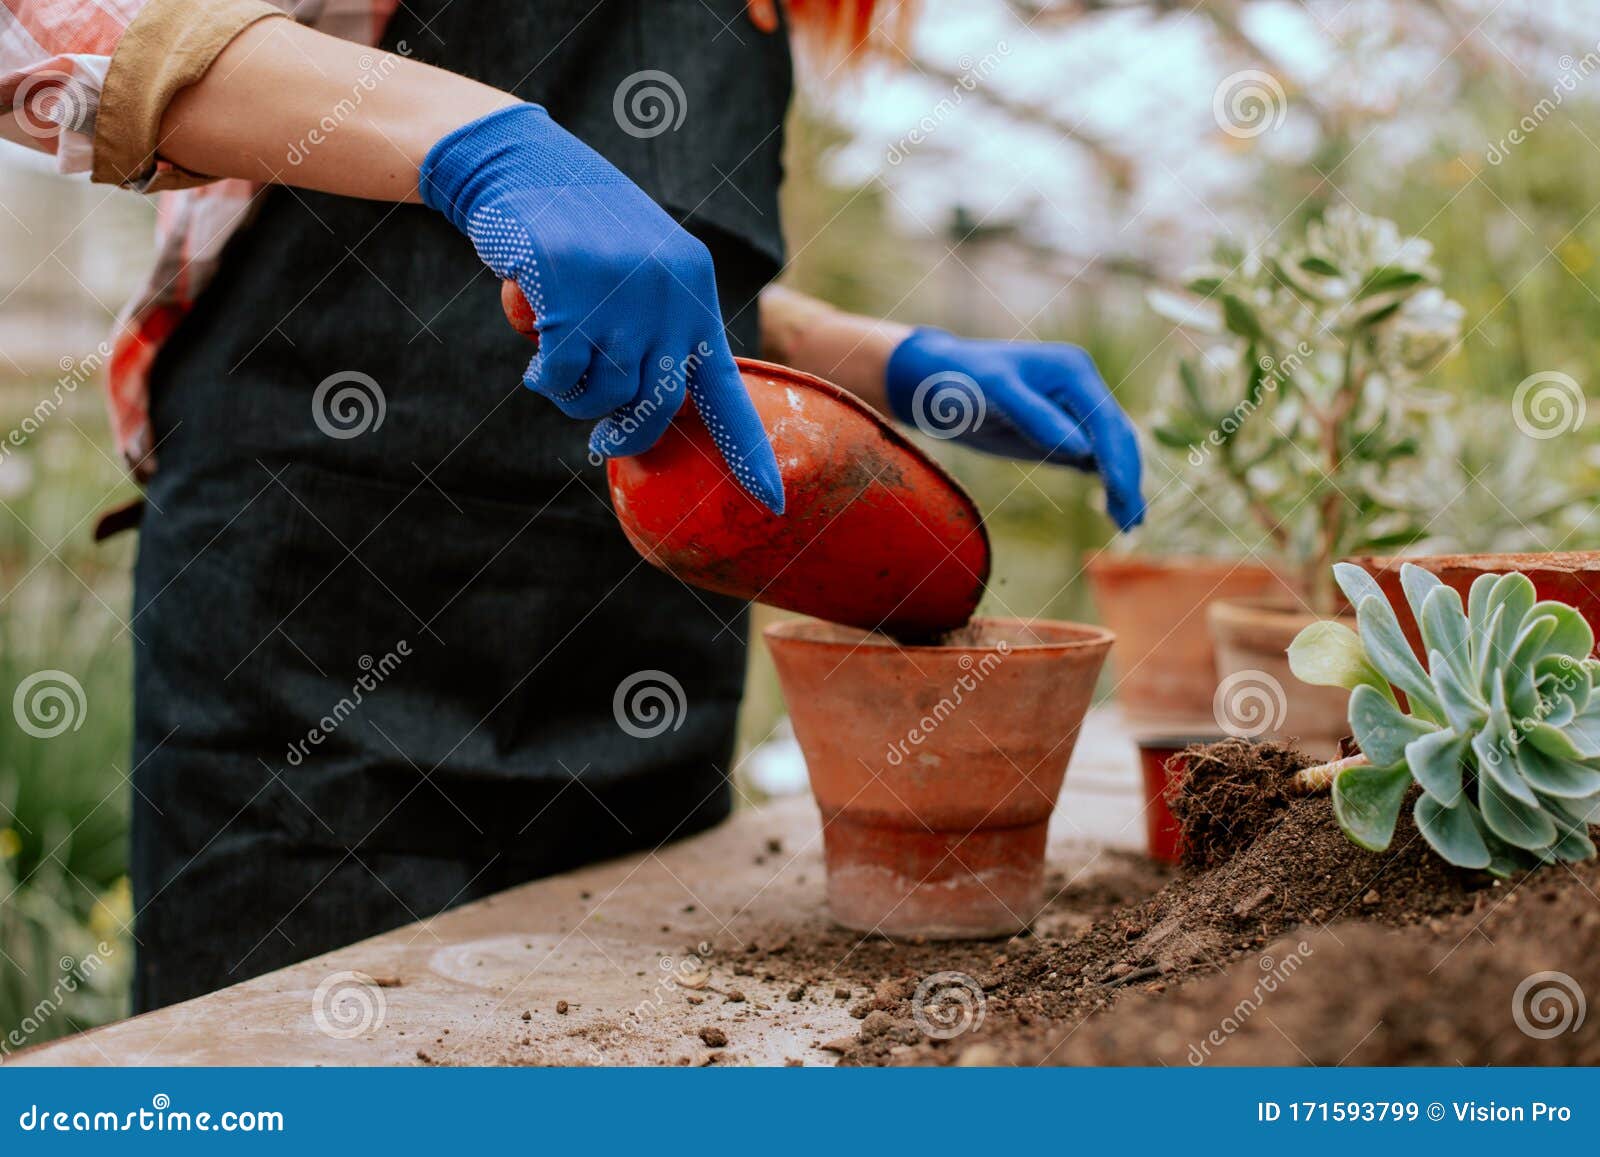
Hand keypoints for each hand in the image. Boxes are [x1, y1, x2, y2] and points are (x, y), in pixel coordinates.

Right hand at [419, 104, 784, 512]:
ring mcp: (622, 298)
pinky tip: (533, 333)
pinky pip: (558, 378)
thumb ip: (657, 330)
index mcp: (695, 291)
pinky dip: (541, 372)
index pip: (726, 388)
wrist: (523, 165)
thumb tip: (646, 415)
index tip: (773, 501)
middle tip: (601, 438)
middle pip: (656, 408)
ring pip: (602, 397)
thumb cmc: (581, 229)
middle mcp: (669, 296)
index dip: (748, 451)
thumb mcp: (641, 269)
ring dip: (573, 393)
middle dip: (624, 433)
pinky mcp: (570, 300)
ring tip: (558, 351)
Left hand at [884, 328, 1144, 530]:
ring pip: (1110, 451)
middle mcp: (1081, 388)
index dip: (1118, 460)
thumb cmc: (960, 380)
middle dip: (1127, 479)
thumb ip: (1036, 418)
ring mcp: (1074, 411)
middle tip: (1134, 524)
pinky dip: (1106, 483)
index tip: (1124, 495)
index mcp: (1072, 372)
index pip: (1105, 421)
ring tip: (1130, 527)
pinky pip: (1092, 459)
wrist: (934, 383)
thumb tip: (1083, 450)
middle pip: (1117, 438)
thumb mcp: (994, 393)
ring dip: (1123, 486)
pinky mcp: (1062, 433)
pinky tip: (1115, 513)